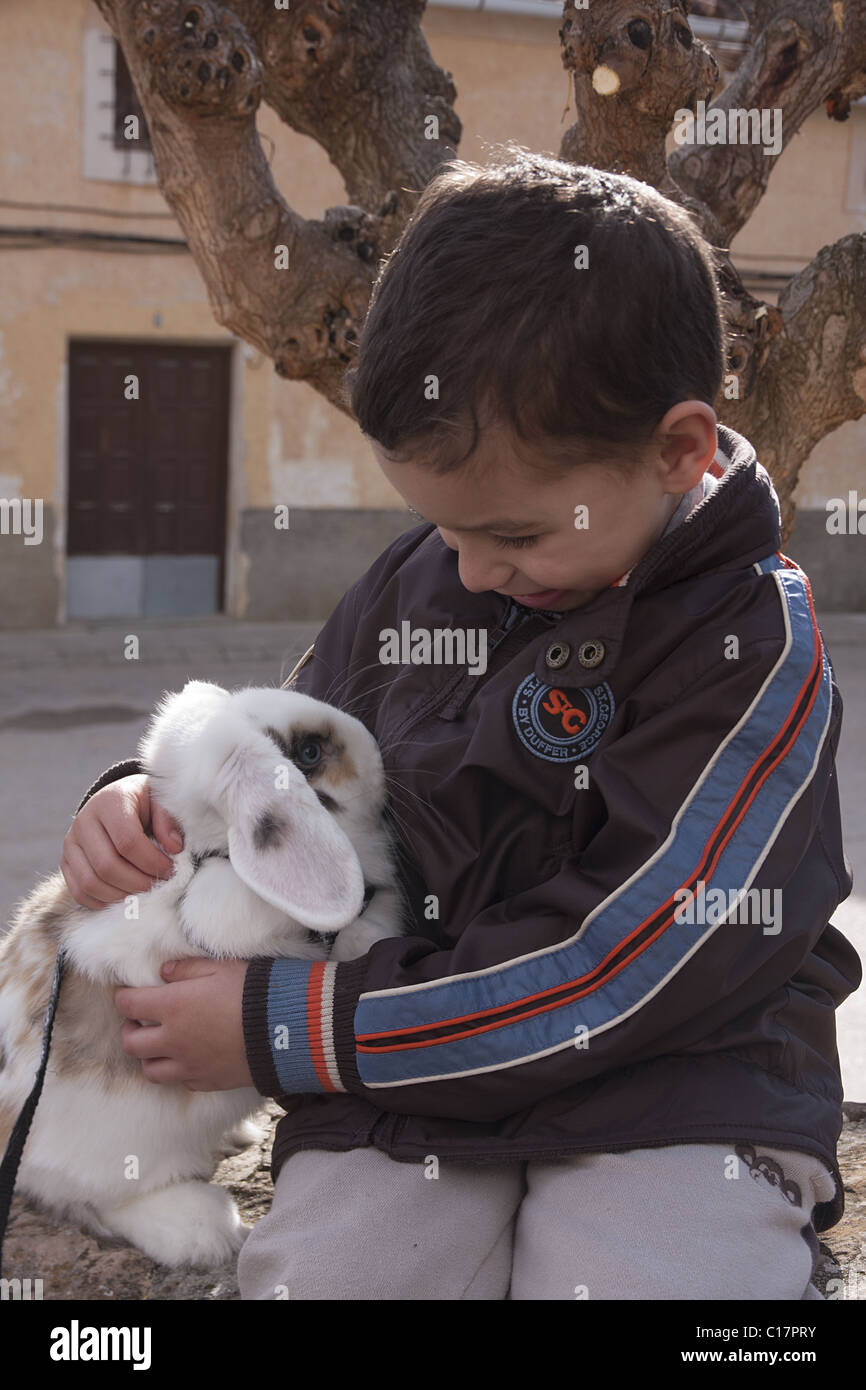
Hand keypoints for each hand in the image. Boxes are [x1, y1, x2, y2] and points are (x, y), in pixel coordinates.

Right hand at [61, 773, 182, 908]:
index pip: (127, 841)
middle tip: (159, 886)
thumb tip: (174, 849)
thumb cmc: (145, 804)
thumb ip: (168, 821)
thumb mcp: (161, 802)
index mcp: (110, 802)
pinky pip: (79, 892)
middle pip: (107, 866)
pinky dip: (103, 902)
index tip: (171, 870)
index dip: (152, 862)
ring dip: (121, 896)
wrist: (117, 801)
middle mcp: (84, 821)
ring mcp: (71, 843)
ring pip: (90, 883)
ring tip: (144, 893)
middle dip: (138, 883)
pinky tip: (125, 897)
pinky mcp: (66, 862)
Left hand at [115, 957, 253, 1091]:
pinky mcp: (207, 1081)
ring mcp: (188, 1065)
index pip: (128, 1005)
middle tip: (138, 1021)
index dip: (122, 997)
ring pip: (150, 1070)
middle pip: (131, 1043)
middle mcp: (173, 1040)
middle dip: (129, 1030)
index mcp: (173, 1007)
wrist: (285, 1030)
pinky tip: (188, 1058)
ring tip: (159, 1044)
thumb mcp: (221, 968)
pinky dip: (177, 1070)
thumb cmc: (253, 991)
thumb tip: (164, 972)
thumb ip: (187, 969)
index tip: (125, 993)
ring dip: (149, 1056)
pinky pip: (180, 1081)